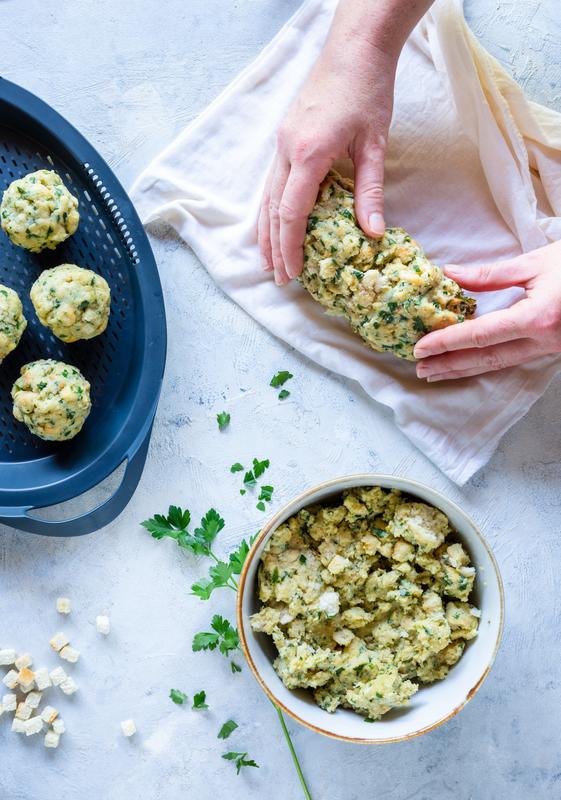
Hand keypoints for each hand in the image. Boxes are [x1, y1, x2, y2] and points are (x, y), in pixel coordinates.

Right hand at [258, 39, 396, 285]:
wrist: (353, 48)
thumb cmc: (368, 91)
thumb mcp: (374, 144)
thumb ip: (370, 191)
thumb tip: (373, 233)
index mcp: (308, 154)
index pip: (291, 212)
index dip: (290, 246)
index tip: (293, 273)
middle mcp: (286, 150)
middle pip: (272, 209)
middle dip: (274, 247)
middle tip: (279, 278)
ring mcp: (281, 143)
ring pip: (266, 197)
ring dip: (266, 231)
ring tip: (268, 260)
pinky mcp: (284, 138)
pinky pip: (271, 182)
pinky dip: (270, 209)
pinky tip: (272, 224)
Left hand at [414, 240, 560, 379]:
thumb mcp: (536, 263)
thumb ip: (491, 275)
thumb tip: (451, 274)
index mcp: (537, 318)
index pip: (482, 335)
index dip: (448, 342)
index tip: (421, 347)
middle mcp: (544, 341)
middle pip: (487, 359)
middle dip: (451, 365)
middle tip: (421, 369)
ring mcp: (551, 349)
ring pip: (500, 364)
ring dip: (466, 368)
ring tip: (437, 372)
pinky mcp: (553, 349)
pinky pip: (514, 360)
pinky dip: (487, 362)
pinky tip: (469, 363)